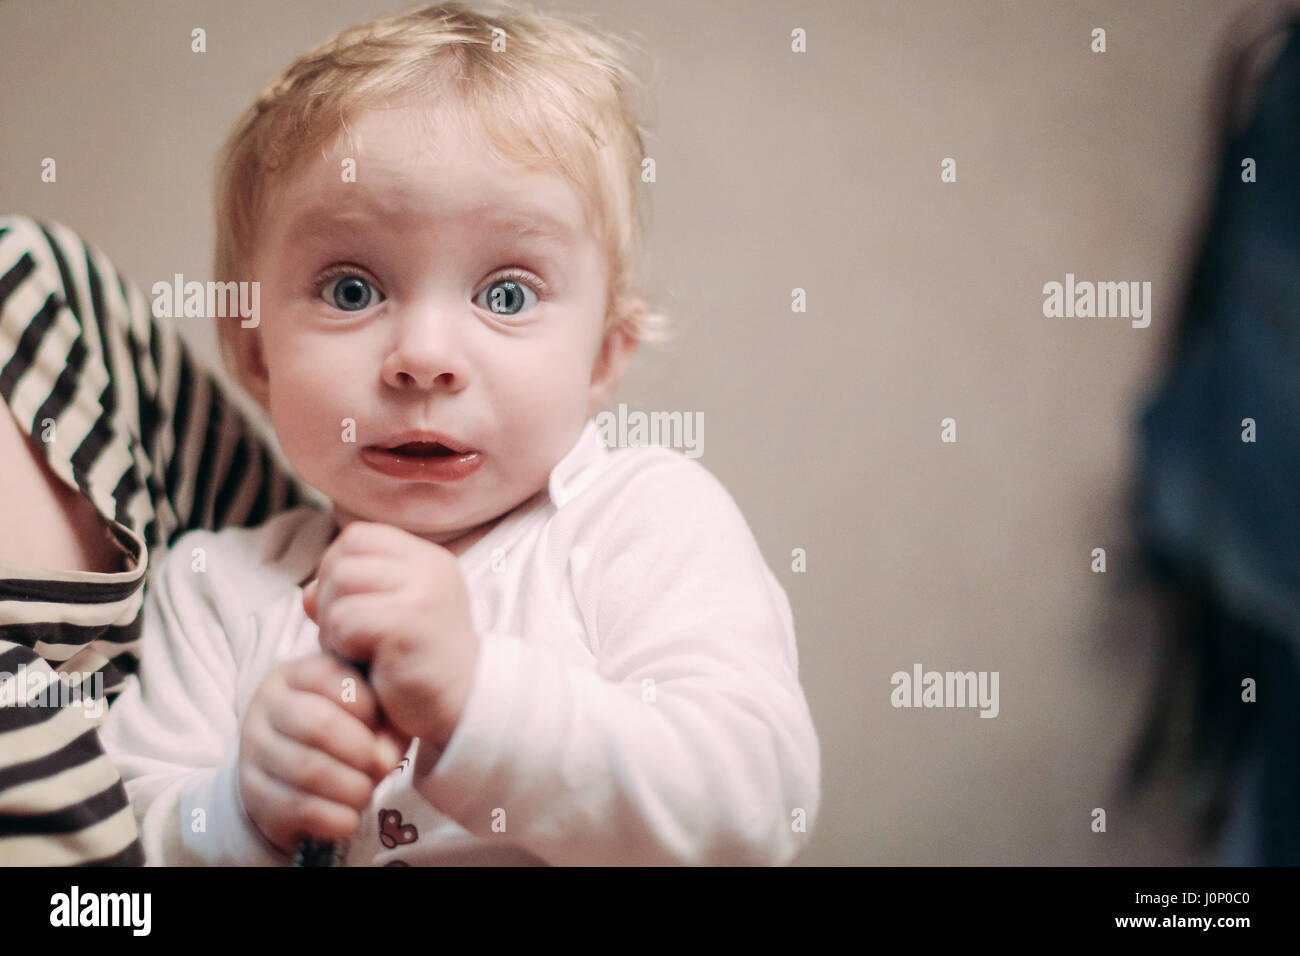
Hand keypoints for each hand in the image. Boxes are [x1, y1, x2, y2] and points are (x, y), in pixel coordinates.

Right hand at [238, 654, 407, 854]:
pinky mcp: (253, 796)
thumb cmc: (346, 729)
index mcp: (294, 675)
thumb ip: (386, 719)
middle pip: (318, 725)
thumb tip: (384, 760)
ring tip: (367, 791)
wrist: (294, 775)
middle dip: (362, 751)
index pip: (328, 677)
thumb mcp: (370, 711)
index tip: (381, 724)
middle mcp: (265, 708)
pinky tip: (350, 817)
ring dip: (353, 788)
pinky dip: (337, 818)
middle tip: (382, 766)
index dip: (367, 704)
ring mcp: (253, 752)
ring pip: (309, 771)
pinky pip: (300, 809)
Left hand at [302, 521, 480, 749]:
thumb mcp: (387, 618)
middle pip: (345, 556)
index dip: (336, 569)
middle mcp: (429, 567)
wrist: (464, 707)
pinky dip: (341, 645)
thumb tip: (306, 593)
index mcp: (427, 559)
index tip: (346, 608)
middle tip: (347, 634)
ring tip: (355, 648)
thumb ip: (351, 595)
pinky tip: (365, 662)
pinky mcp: (410, 623)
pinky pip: (345, 619)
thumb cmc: (419, 665)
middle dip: (329, 596)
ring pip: (341, 582)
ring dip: (333, 621)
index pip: (358, 537)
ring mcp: (423, 591)